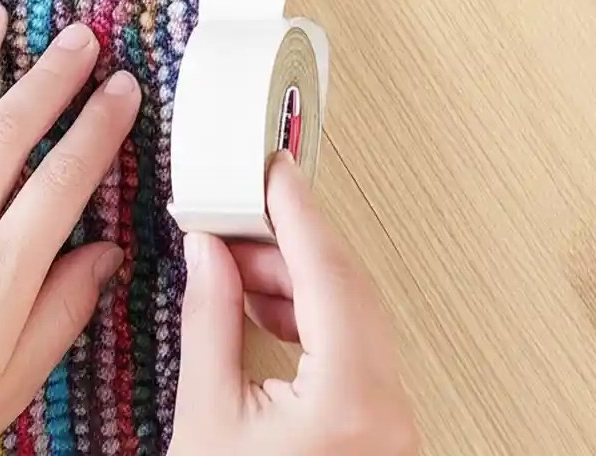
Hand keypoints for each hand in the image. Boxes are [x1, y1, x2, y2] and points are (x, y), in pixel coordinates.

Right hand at [169, 153, 418, 455]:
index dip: (296, 212)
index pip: (327, 274)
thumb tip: (207, 252)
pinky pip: (353, 346)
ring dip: (299, 278)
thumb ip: (210, 322)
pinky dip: (311, 315)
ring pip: (354, 314)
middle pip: (348, 288)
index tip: (273, 169)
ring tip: (238, 257)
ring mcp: (390, 418)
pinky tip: (265, 302)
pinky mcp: (379, 425)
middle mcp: (385, 406)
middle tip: (241, 209)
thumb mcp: (206, 416)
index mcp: (348, 399)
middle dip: (292, 242)